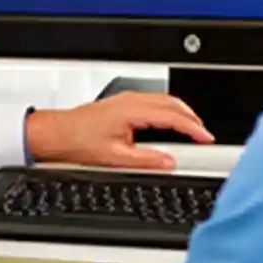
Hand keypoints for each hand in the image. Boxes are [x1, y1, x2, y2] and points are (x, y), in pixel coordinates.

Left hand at [25, 92, 213, 169]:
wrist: (58, 133)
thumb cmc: (79, 141)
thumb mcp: (115, 157)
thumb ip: (146, 160)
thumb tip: (168, 162)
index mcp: (132, 111)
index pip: (171, 117)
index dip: (192, 128)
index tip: (205, 137)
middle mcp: (131, 101)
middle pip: (172, 104)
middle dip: (191, 118)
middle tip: (204, 134)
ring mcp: (127, 99)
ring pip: (164, 100)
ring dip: (181, 113)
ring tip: (192, 129)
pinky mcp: (123, 103)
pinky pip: (154, 102)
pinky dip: (168, 111)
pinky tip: (170, 123)